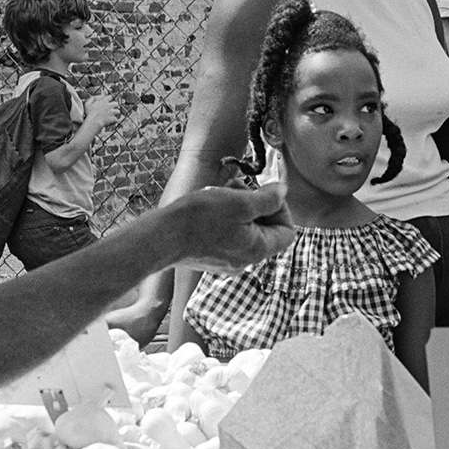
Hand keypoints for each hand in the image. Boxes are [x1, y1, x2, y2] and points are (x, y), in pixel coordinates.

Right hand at [85, 94, 120, 128]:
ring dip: (115, 113)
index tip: (108, 101)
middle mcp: (110, 106)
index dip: (110, 99)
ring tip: (111, 116)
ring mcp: (113, 112)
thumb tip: (95, 96)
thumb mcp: (87, 104)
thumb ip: (91, 99)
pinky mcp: (114, 118)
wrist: (93, 122)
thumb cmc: (89, 113)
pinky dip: (114, 121)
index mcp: (104, 101)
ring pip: (118, 111)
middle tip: (111, 109)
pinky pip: (116, 119)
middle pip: (116, 103)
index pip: (110, 97)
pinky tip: (110, 122)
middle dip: (114, 106)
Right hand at [172, 184, 294, 273]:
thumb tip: (283, 192)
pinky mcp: (211, 256)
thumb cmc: (200, 218)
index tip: (264, 194)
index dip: (281, 209)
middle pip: (266, 228)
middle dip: (256, 204)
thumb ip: (269, 199)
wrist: (161, 236)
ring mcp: (227, 260)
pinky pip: (228, 234)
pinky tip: (209, 205)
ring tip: (220, 193)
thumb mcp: (241, 202)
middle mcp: (246, 260)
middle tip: (239, 188)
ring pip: (246, 228)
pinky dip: (224, 217)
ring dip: (238, 206)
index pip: (288, 232)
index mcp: (259, 250)